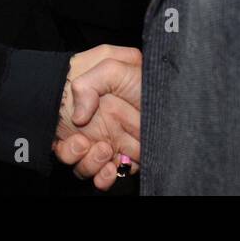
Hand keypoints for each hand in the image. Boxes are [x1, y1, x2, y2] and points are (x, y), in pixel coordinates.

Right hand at [53, 45, 141, 189]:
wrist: (174, 95)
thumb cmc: (138, 76)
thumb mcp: (110, 62)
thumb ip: (88, 84)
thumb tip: (79, 118)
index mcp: (92, 103)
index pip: (69, 121)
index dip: (65, 130)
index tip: (77, 127)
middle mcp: (100, 125)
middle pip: (76, 147)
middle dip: (75, 150)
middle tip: (85, 141)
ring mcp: (110, 144)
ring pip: (86, 164)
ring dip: (89, 163)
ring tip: (103, 150)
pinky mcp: (123, 161)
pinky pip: (104, 177)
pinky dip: (103, 178)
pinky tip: (111, 168)